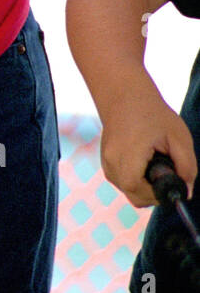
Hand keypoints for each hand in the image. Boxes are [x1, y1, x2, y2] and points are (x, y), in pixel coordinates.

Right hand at [99, 91, 196, 206]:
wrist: (124, 96)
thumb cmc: (153, 114)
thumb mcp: (179, 137)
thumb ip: (187, 166)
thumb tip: (186, 191)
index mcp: (128, 154)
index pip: (137, 190)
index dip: (157, 194)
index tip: (173, 185)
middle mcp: (111, 162)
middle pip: (133, 196)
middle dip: (154, 194)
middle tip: (169, 177)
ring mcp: (106, 163)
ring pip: (128, 191)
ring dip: (145, 187)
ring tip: (156, 165)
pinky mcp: (106, 162)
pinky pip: (122, 182)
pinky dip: (137, 180)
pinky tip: (146, 163)